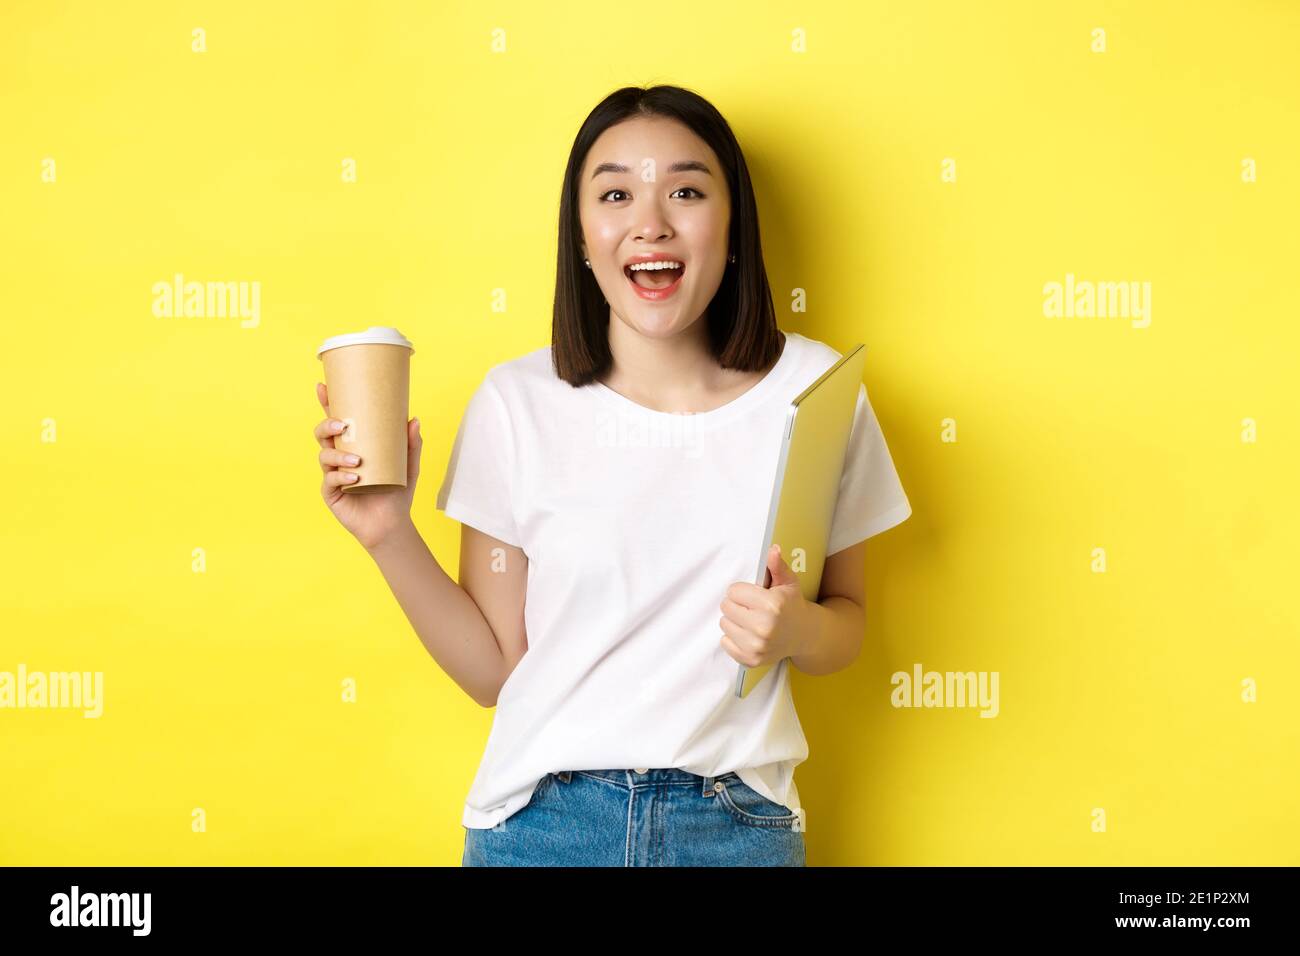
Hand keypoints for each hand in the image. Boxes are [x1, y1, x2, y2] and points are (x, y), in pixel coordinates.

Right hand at [314, 381, 420, 551]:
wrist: (392, 524)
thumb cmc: (397, 492)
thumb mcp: (409, 465)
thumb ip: (412, 444)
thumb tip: (414, 419)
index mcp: (354, 445)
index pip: (337, 421)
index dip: (327, 403)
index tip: (323, 386)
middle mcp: (339, 457)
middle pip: (323, 434)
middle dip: (327, 425)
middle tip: (342, 425)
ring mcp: (333, 475)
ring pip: (325, 455)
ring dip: (338, 455)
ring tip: (357, 461)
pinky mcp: (331, 493)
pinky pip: (330, 480)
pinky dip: (341, 476)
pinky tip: (354, 478)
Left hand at [718, 544, 816, 668]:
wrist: (803, 635)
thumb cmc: (791, 605)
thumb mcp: (788, 583)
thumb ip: (777, 566)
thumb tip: (772, 550)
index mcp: (771, 605)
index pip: (733, 591)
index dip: (741, 591)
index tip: (752, 595)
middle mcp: (763, 627)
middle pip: (726, 607)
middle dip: (736, 604)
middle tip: (751, 608)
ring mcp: (757, 646)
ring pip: (724, 624)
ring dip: (734, 621)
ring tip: (751, 620)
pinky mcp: (751, 659)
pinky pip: (725, 643)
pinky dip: (733, 638)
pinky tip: (748, 634)